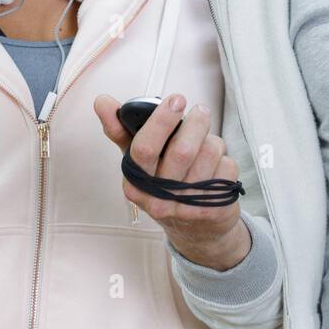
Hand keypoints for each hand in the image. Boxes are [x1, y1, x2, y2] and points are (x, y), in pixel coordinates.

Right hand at [93, 93, 249, 269]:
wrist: (194, 229)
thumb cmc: (163, 185)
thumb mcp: (139, 162)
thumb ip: (120, 131)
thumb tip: (102, 102)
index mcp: (136, 183)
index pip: (144, 149)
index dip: (160, 121)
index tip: (175, 99)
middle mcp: (159, 199)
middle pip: (182, 150)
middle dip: (195, 123)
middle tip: (200, 111)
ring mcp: (187, 207)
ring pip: (209, 152)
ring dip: (212, 140)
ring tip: (206, 144)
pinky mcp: (214, 209)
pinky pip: (227, 166)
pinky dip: (225, 159)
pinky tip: (216, 168)